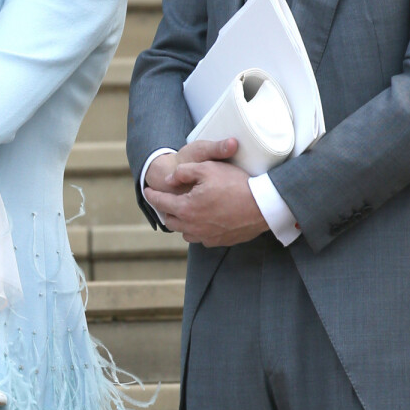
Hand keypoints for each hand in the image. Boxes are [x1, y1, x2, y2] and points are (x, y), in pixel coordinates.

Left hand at [144, 140, 267, 246]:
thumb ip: (184, 172)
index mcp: (186, 208)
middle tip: (166, 201)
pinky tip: (204, 220)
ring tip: (185, 211)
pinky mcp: (220, 241)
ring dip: (182, 222)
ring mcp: (207, 237)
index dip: (151, 195)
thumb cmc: (236, 183)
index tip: (146, 190)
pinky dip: (198, 230)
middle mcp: (193, 227)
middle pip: (170, 221)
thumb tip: (169, 179)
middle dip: (166, 210)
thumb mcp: (207, 168)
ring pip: (185, 232)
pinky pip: (202, 238)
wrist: (263, 205)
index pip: (161, 202)